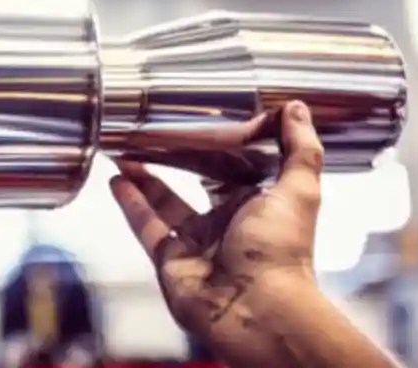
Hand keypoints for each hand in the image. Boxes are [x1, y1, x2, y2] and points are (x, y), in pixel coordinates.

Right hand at [108, 101, 325, 365]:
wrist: (256, 308)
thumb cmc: (280, 252)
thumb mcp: (298, 190)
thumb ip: (300, 149)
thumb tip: (298, 108)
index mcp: (259, 207)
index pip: (236, 171)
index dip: (219, 148)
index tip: (201, 122)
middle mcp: (226, 225)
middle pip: (195, 185)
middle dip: (176, 161)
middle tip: (155, 133)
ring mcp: (196, 243)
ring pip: (165, 203)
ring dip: (145, 178)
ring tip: (126, 150)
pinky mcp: (169, 259)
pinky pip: (147, 226)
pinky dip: (131, 204)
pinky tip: (117, 180)